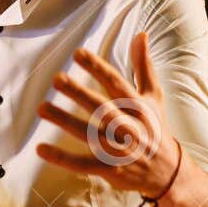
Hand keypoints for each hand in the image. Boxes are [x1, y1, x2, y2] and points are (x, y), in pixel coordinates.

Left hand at [34, 32, 181, 197]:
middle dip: (79, 94)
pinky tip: (40, 148)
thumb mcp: (153, 96)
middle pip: (102, 108)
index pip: (116, 83)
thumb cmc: (155, 127)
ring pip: (89, 134)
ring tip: (43, 108)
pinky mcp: (108, 169)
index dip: (97, 68)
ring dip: (65, 121)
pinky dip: (61, 158)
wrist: (167, 172)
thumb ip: (143, 65)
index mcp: (138, 107)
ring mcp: (118, 151)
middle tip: (57, 79)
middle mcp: (129, 128)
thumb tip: (140, 34)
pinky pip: (82, 164)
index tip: (77, 54)